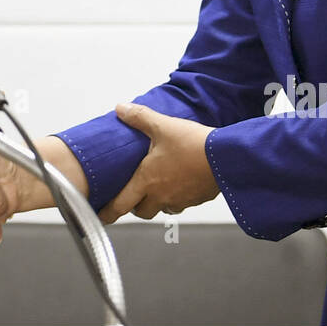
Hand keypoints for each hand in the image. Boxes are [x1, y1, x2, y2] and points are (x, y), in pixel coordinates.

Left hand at [98, 103, 218, 223]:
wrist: (225, 157)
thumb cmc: (192, 144)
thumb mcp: (163, 126)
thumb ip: (139, 117)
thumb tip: (120, 108)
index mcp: (147, 180)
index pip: (121, 204)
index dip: (108, 212)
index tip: (101, 217)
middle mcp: (161, 195)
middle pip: (141, 212)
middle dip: (134, 206)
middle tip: (132, 196)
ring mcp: (180, 199)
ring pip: (162, 208)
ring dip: (156, 201)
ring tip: (157, 186)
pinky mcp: (196, 199)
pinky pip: (181, 203)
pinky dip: (176, 197)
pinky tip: (180, 182)